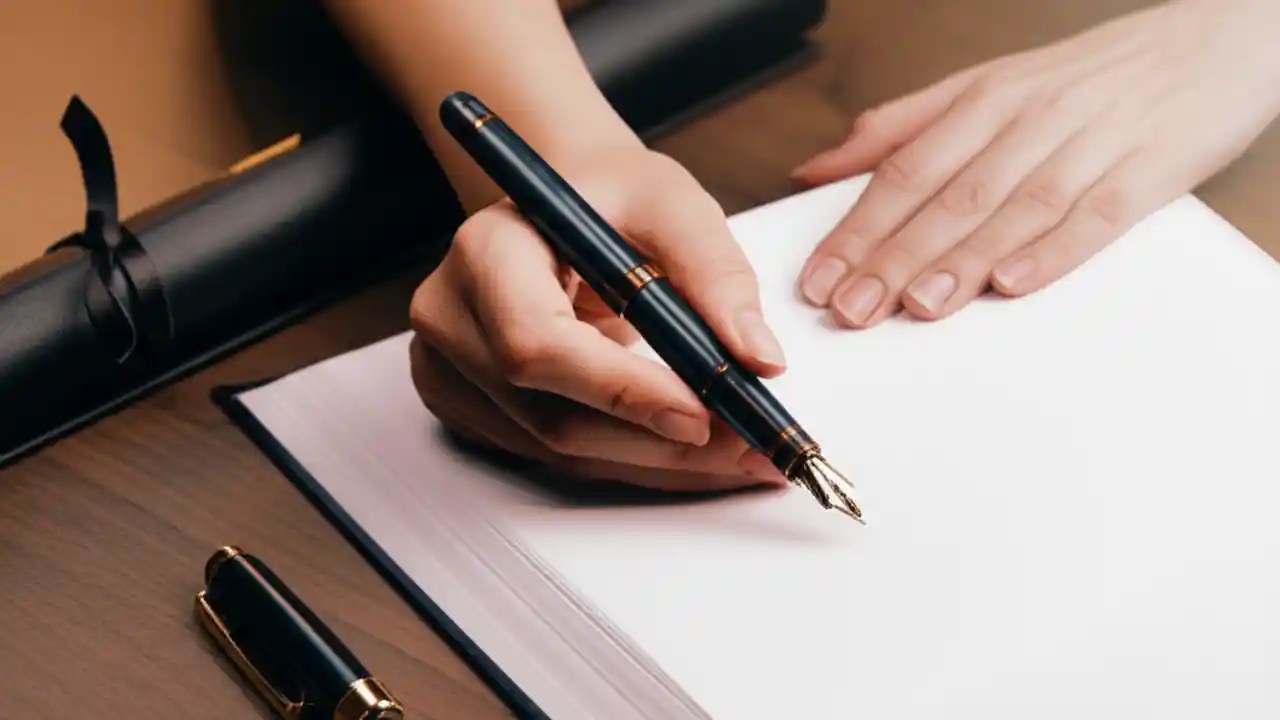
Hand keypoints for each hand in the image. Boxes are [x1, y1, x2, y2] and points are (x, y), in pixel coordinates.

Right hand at [410, 147, 788, 490]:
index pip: (538, 343)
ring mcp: (452, 370)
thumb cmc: (609, 196)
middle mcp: (453, 316)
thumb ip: (717, 276)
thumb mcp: (673, 205)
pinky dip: (631, 459)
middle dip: (660, 440)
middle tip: (750, 447)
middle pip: (550, 414)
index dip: (622, 391)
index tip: (704, 414)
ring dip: (656, 461)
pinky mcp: (472, 408)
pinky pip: (556, 457)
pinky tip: (686, 448)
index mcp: (488, 250)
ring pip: (559, 449)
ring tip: (737, 452)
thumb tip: (758, 357)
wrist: (564, 209)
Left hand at [793, 0, 1279, 327]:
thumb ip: (896, 129)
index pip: (904, 170)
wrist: (1213, 40)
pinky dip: (1053, 250)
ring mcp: (1089, 144)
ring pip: (1013, 208)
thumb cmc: (1086, 76)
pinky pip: (1096, 214)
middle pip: (949, 196)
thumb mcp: (982, 86)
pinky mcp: (1149, 168)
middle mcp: (1029, 121)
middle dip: (893, 256)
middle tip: (852, 309)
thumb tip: (815, 169)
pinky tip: (1014, 284)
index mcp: (983, 101)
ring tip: (916, 306)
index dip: (857, 227)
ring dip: (961, 261)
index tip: (819, 278)